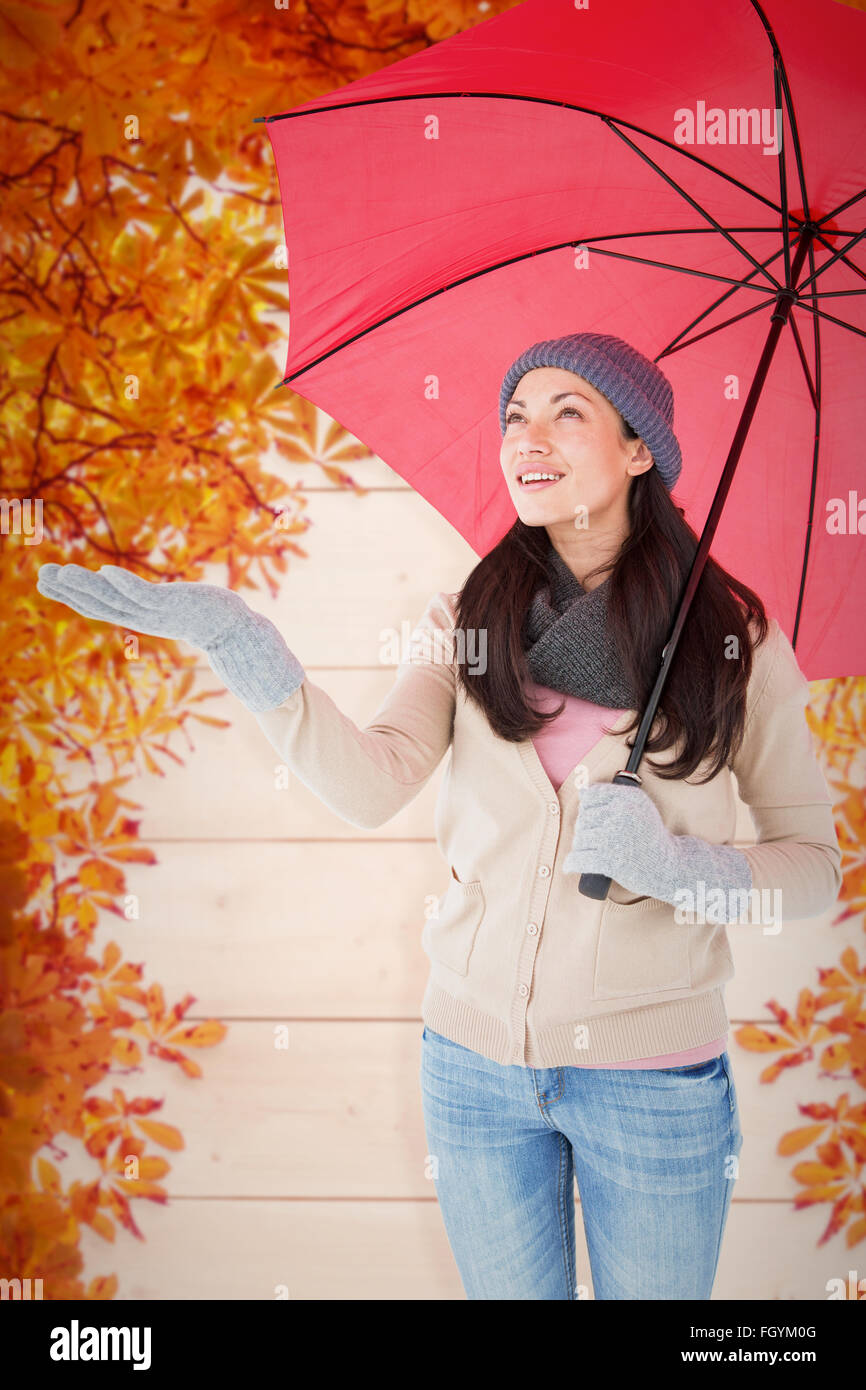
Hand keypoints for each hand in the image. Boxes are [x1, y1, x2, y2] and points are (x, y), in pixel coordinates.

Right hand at [36, 562, 304, 714]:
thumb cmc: (210, 616)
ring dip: (86, 587)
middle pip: (99, 603)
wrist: (239, 631)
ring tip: (61, 572)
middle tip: (41, 575)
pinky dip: (124, 585)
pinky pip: (143, 595)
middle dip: (69, 590)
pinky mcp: (173, 605)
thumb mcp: (175, 605)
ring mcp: (157, 613)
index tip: (47, 579)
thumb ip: (154, 601)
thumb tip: (143, 593)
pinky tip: (104, 572)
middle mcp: (144, 617)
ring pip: (114, 600)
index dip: (72, 594)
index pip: (100, 604)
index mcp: (141, 616)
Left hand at [563, 781, 751, 919]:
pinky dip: (572, 863)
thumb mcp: (641, 809)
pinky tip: (569, 866)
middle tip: (593, 841)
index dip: (587, 807)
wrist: (671, 866)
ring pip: (580, 839)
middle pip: (584, 818)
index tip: (592, 818)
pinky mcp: (610, 859)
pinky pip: (579, 859)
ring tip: (587, 853)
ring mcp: (614, 836)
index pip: (591, 795)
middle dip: (583, 830)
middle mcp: (621, 813)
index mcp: (629, 796)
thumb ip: (616, 797)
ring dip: (579, 848)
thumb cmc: (652, 838)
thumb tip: (582, 794)